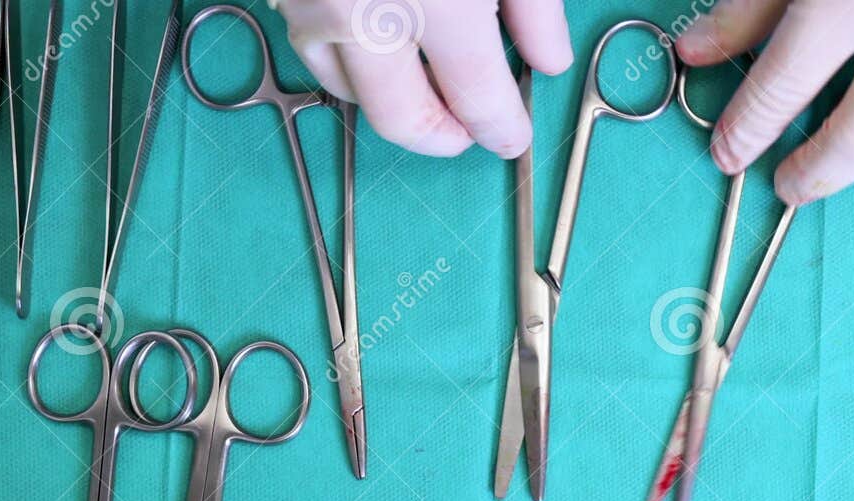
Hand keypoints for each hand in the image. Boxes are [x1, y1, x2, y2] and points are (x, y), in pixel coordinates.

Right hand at [272, 0, 572, 157]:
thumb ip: (532, 5)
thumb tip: (549, 62)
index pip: (476, 95)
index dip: (501, 125)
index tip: (511, 135)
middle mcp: (357, 12)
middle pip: (400, 116)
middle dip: (441, 135)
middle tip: (466, 129)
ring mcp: (305, 1)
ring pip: (346, 86)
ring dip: (389, 96)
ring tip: (423, 78)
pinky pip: (309, 43)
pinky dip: (346, 52)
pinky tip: (377, 36)